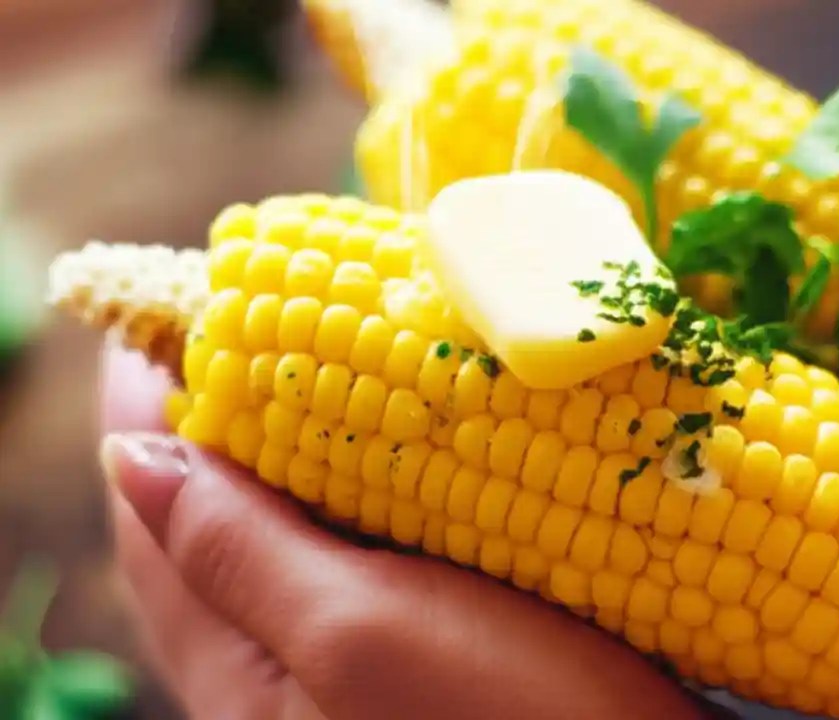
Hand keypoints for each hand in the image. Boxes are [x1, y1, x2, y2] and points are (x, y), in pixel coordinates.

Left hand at [98, 347, 715, 719]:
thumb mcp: (363, 637)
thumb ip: (240, 553)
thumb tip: (130, 459)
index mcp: (239, 669)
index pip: (156, 516)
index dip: (148, 404)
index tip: (171, 301)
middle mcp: (288, 669)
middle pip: (222, 520)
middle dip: (227, 412)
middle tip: (262, 309)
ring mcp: (367, 663)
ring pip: (305, 533)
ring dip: (310, 443)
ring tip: (336, 351)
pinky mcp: (438, 654)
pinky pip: (376, 554)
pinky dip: (379, 487)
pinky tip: (420, 448)